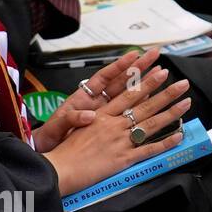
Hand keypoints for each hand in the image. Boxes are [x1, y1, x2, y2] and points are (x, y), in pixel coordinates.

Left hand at [33, 48, 160, 152]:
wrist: (52, 156)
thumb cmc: (51, 138)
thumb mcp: (57, 127)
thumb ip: (71, 119)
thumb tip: (88, 115)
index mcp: (82, 99)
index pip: (104, 77)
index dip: (118, 66)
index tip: (133, 55)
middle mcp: (97, 103)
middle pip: (121, 81)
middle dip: (138, 68)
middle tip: (154, 55)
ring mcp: (105, 114)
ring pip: (128, 96)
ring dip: (143, 84)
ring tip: (160, 72)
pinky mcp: (110, 127)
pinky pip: (128, 114)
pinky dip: (141, 106)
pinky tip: (154, 99)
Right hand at [42, 68, 191, 195]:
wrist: (59, 168)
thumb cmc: (63, 149)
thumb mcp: (73, 126)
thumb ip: (87, 117)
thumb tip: (97, 112)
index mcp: (101, 115)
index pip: (128, 95)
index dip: (145, 83)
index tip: (159, 73)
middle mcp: (113, 125)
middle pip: (144, 106)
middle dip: (165, 93)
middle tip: (182, 83)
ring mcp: (119, 141)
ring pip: (150, 124)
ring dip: (171, 113)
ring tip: (186, 103)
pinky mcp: (123, 159)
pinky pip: (148, 150)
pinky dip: (164, 143)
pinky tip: (178, 136)